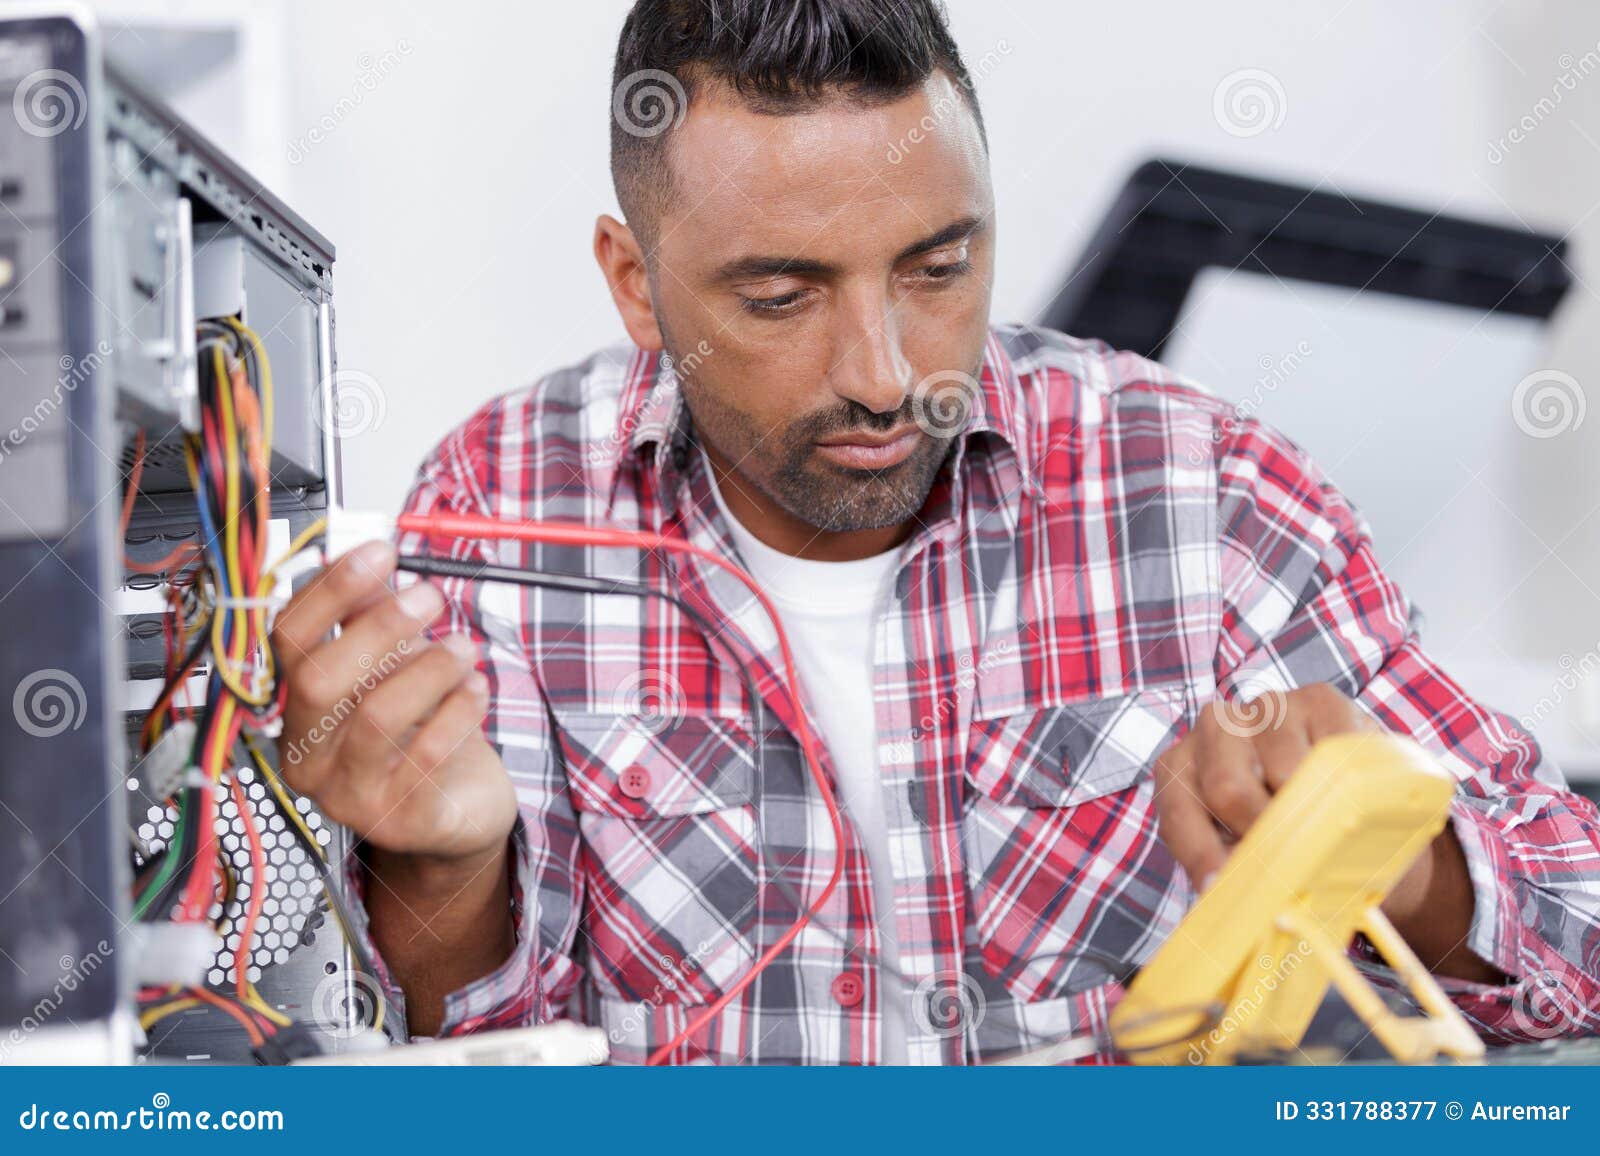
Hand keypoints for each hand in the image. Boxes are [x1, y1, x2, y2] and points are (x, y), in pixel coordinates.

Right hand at [270, 539, 516, 865]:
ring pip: (377, 716)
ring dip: (429, 668)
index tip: (380, 553)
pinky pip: (428, 753)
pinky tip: (477, 689)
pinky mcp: (400, 819)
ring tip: (463, 648)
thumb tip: (370, 559)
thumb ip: (376, 620)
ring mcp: (349, 794)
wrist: (458, 811)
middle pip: (320, 680)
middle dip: (379, 627)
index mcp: (297, 709)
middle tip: (430, 597)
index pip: (288, 641)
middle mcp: (308, 755)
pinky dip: (459, 709)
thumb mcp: (395, 670)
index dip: (331, 591)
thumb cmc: (421, 733)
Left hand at [1152, 682, 1495, 979]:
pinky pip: (1333, 746)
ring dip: (1312, 809)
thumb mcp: (1249, 853)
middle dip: (1262, 835)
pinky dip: (1346, 780)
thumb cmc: (1283, 828)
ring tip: (1328, 827)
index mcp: (1180, 770)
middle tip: (1292, 863)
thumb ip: (1234, 871)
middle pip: (1226, 787)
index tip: (1222, 889)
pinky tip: (1354, 794)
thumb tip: (1233, 903)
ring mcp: (1265, 707)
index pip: (1179, 815)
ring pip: (1285, 769)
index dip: (1201, 856)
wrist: (1344, 791)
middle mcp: (1212, 728)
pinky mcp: (1318, 698)